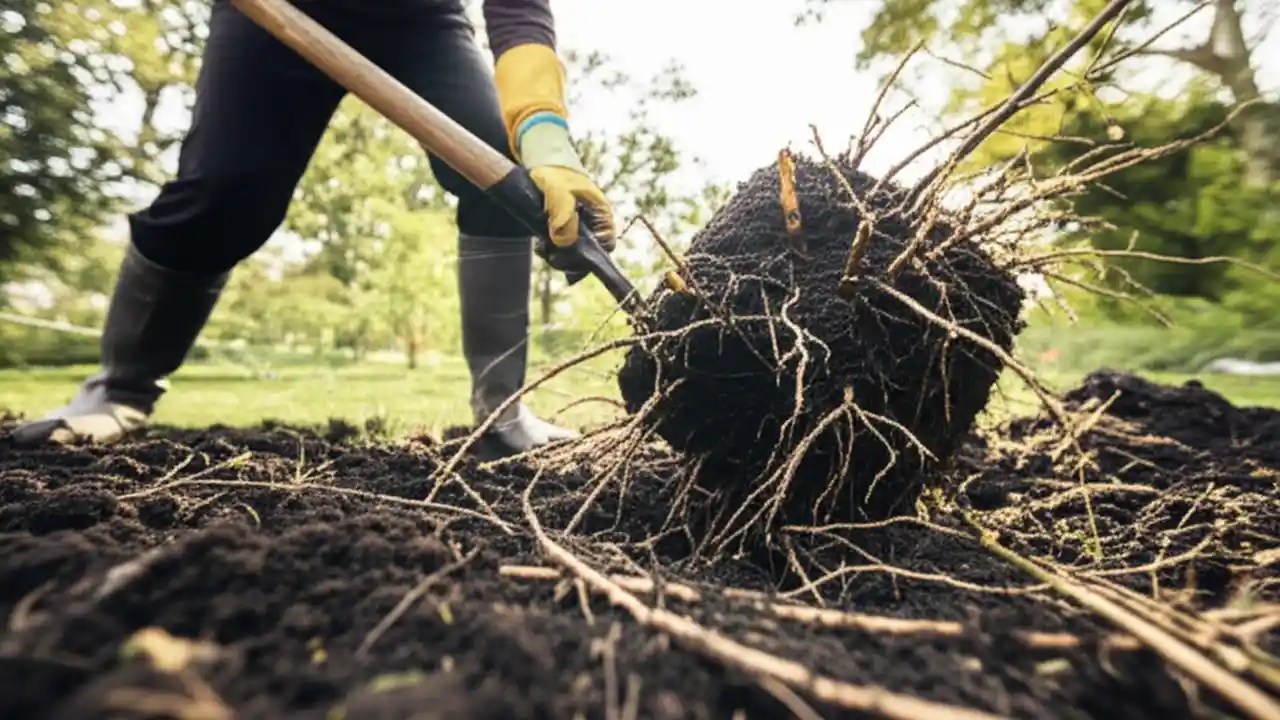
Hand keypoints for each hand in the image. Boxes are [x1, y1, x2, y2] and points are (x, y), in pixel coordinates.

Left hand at [494, 43, 616, 249]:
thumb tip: (564, 243)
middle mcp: (592, 222)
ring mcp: (577, 225)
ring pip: (573, 252)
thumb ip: (563, 217)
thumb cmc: (553, 170)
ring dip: (558, 255)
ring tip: (543, 246)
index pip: (607, 245)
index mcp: (601, 213)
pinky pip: (560, 247)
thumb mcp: (558, 192)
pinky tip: (541, 244)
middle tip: (551, 253)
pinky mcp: (561, 226)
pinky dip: (551, 249)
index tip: (572, 255)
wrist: (538, 156)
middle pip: (588, 254)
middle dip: (570, 258)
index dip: (592, 256)